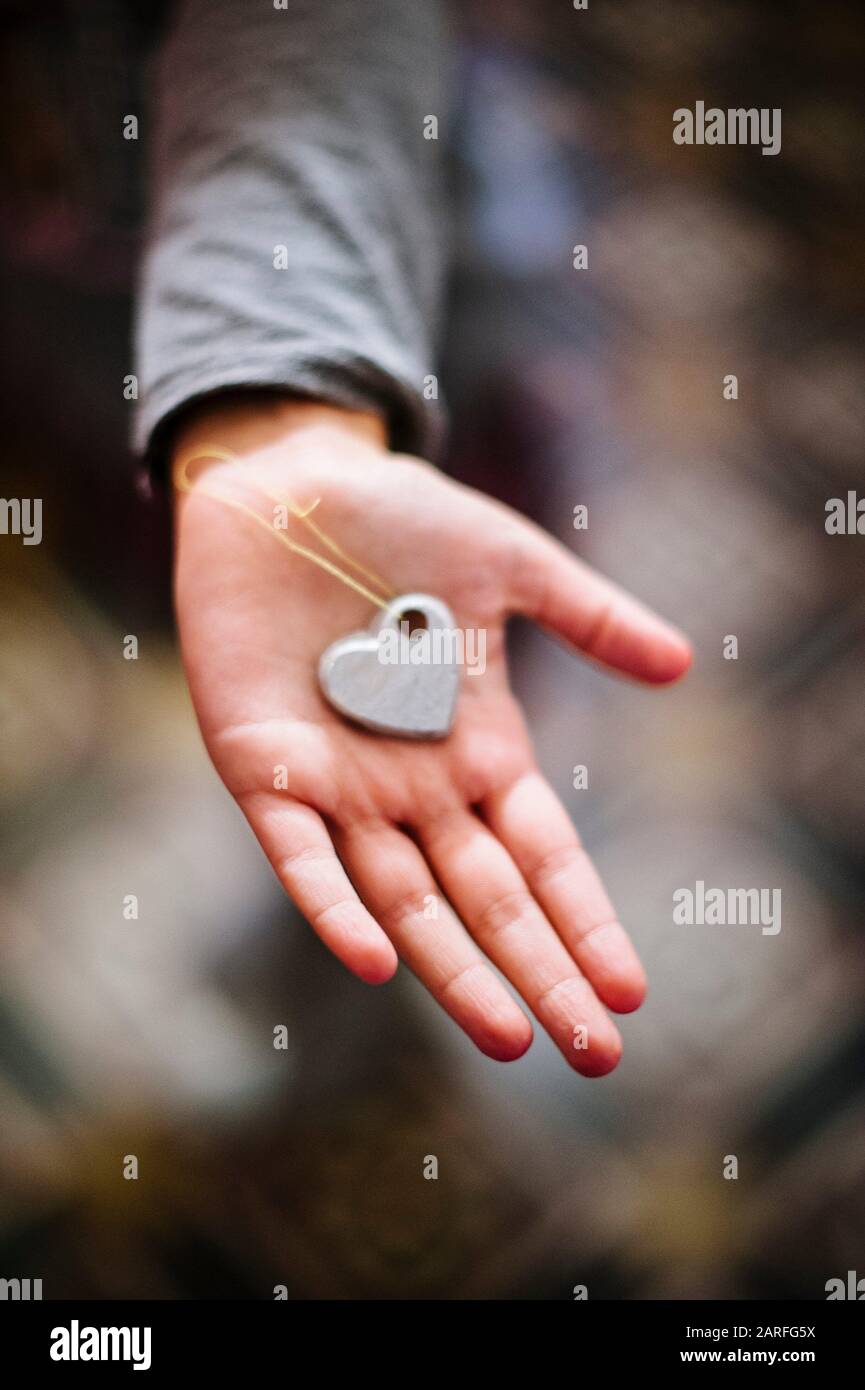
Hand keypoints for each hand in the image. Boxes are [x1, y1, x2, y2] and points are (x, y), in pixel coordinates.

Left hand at [172, 400, 690, 1074]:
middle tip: (594, 1054)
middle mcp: (415, 784)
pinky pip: (298, 852)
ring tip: (509, 1036)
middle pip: (487, 898)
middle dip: (540, 974)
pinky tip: (376, 959)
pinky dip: (332, 906)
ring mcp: (340, 783)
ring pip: (403, 899)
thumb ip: (589, 617)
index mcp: (478, 746)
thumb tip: (684, 665)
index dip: (584, 920)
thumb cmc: (399, 521)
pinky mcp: (264, 766)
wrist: (285, 485)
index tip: (629, 991)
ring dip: (453, 969)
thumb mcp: (510, 565)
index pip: (544, 855)